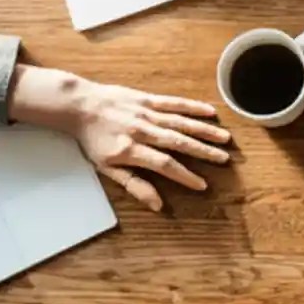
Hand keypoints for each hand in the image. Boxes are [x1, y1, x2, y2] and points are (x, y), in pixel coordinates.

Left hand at [67, 82, 231, 210]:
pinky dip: (193, 107)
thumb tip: (156, 204)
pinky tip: (210, 112)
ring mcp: (146, 113)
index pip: (163, 164)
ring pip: (180, 122)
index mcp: (130, 149)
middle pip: (178, 142)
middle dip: (203, 151)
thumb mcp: (106, 168)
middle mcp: (142, 130)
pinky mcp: (148, 99)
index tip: (202, 184)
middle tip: (224, 159)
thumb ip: (133, 184)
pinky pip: (174, 103)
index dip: (184, 175)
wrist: (79, 105)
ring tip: (225, 138)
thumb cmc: (92, 139)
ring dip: (204, 131)